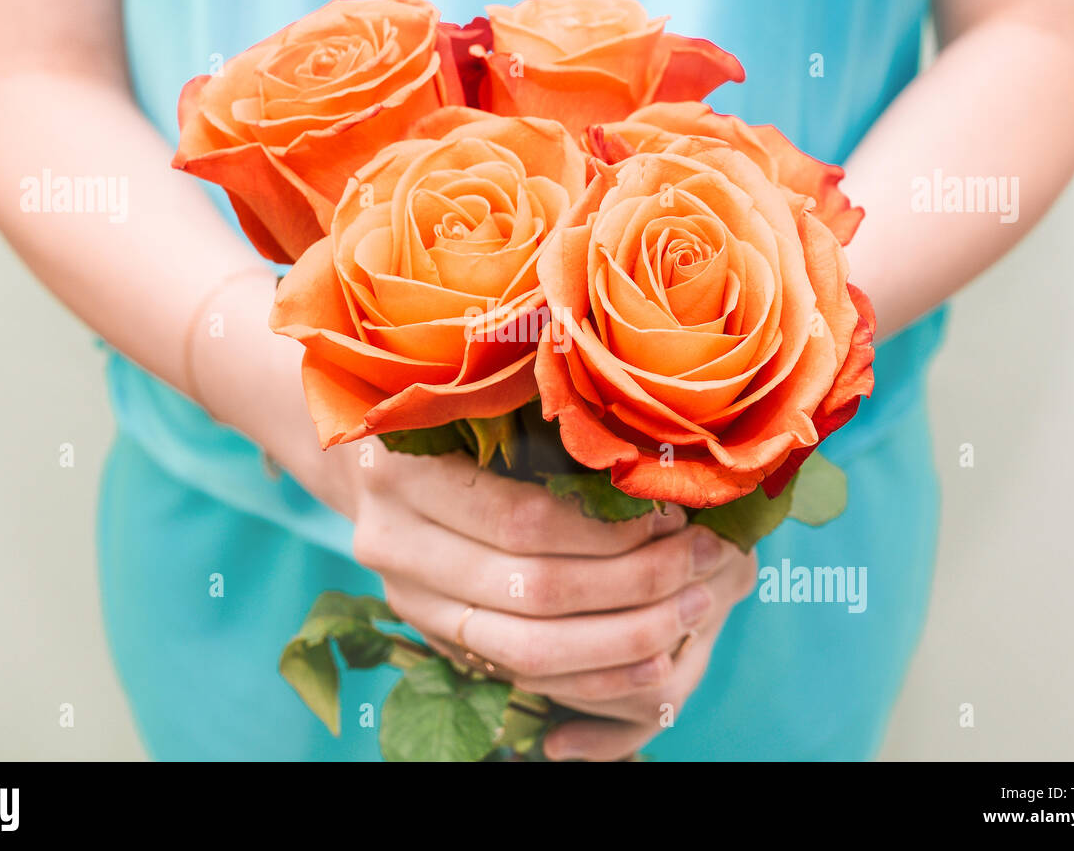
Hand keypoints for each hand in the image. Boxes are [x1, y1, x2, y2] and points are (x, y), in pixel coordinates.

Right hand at [347, 447, 758, 760]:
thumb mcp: (477, 396)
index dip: (607, 526)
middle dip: (633, 582)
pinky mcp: (436, 638)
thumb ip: (542, 420)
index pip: (524, 520)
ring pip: (528, 648)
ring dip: (626, 636)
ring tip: (694, 605)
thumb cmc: (445, 413)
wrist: (368, 467)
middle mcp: (394, 545)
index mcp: (405, 474)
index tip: (673, 513)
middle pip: (531, 589)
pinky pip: (524, 677)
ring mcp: (410, 601)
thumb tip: (648, 442)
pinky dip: (596, 676)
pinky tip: (656, 661)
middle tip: (704, 560)